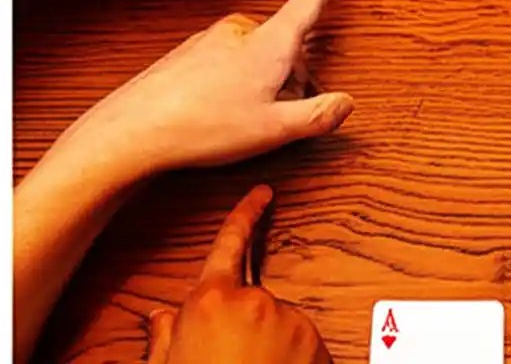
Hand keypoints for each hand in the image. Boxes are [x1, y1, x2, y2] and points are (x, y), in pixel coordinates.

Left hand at [41, 0, 352, 180]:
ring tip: (246, 118)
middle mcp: (238, 33)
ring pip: (254, 54)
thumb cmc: (203, 125)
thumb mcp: (276, 128)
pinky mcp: (187, 55)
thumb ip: (318, 115)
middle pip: (283, 44)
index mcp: (267, 44)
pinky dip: (234, 83)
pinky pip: (226, 63)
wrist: (132, 130)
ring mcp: (209, 42)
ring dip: (262, 80)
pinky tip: (219, 114)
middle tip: (284, 113)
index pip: (305, 8)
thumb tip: (345, 103)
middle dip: (293, 74)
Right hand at [146, 186, 331, 363]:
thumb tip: (160, 318)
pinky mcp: (319, 345)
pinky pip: (301, 347)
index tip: (262, 195)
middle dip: (241, 323)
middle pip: (251, 298)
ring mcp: (293, 322)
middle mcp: (257, 301)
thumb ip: (165, 338)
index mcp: (211, 300)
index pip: (229, 246)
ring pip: (278, 326)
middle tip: (227, 358)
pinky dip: (291, 360)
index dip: (244, 216)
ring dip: (267, 345)